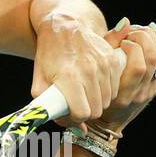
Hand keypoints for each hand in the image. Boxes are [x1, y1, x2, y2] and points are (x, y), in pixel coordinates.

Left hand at [30, 12, 124, 130]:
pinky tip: (94, 81)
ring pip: (108, 100)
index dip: (75, 117)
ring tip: (84, 90)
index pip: (82, 113)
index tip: (70, 111)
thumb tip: (78, 130)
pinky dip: (106, 89)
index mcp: (69, 78)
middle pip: (97, 110)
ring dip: (97, 100)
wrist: (65, 26)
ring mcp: (104, 64)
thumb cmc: (49, 56)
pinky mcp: (113, 59)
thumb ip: (51, 110)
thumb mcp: (39, 82)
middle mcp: (89, 70)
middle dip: (87, 110)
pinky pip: (116, 86)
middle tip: (77, 102)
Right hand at [88, 21, 155, 134]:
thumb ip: (108, 45)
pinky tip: (151, 34)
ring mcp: (150, 91)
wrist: (108, 120)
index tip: (120, 43)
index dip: (132, 47)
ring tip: (139, 31)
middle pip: (153, 59)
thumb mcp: (96, 70)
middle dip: (143, 38)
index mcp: (123, 94)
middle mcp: (140, 94)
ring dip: (153, 38)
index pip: (138, 66)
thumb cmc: (95, 90)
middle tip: (131, 32)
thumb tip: (126, 22)